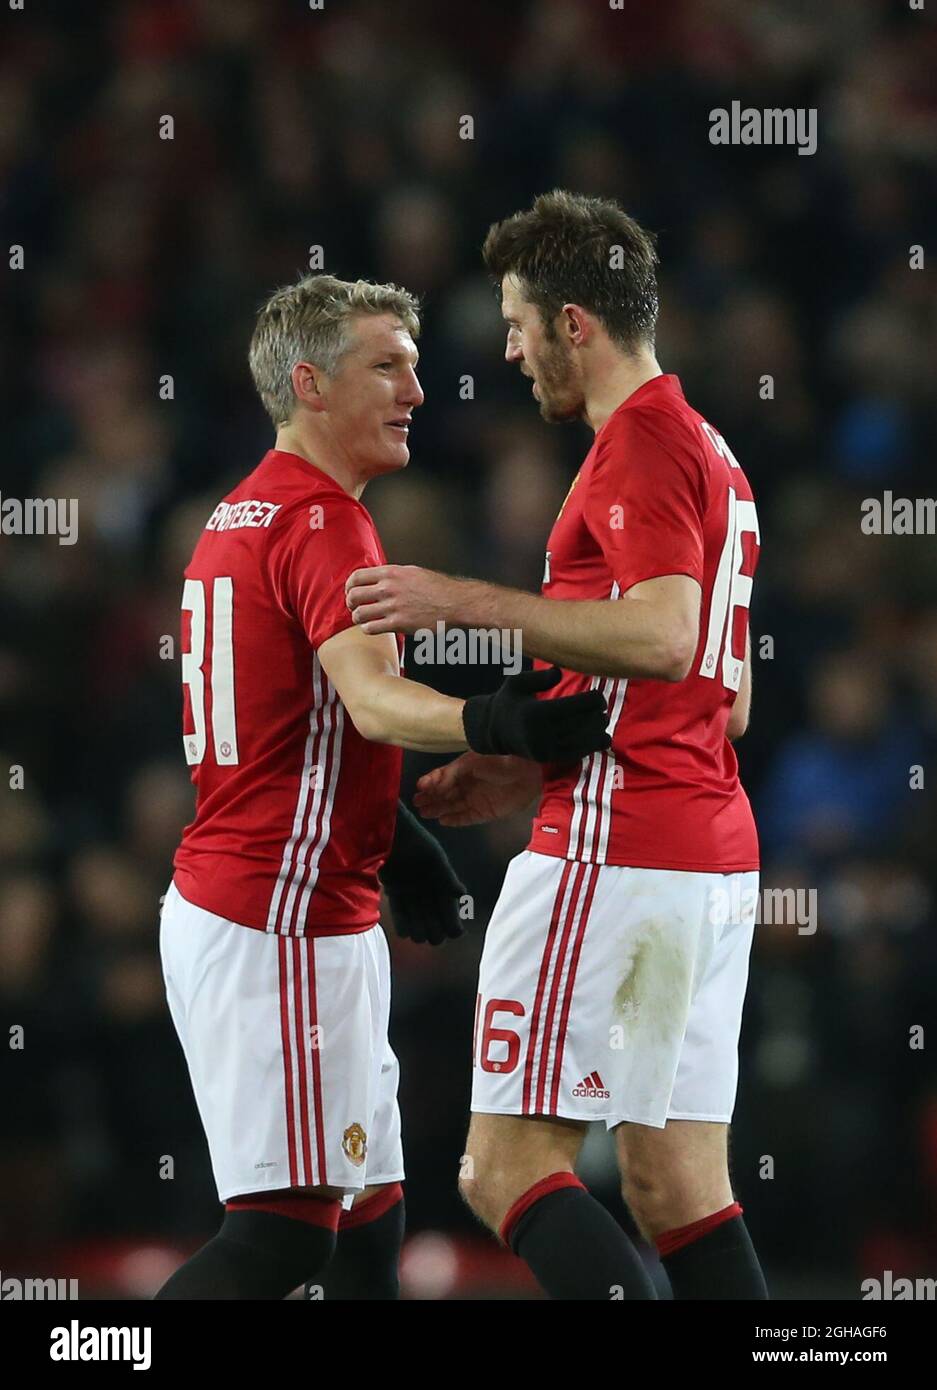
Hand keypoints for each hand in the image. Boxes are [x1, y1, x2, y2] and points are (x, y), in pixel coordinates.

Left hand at [346, 564, 457, 635]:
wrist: (455, 603)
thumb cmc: (438, 588)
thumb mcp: (413, 572)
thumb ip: (393, 575)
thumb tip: (378, 578)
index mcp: (391, 573)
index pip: (357, 577)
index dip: (349, 586)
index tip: (350, 592)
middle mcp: (389, 588)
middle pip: (353, 596)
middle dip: (350, 604)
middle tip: (354, 608)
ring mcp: (393, 606)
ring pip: (359, 614)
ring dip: (358, 618)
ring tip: (363, 620)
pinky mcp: (398, 623)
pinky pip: (371, 628)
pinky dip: (368, 629)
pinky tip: (374, 628)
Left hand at [379, 801, 467, 945]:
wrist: (391, 833)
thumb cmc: (416, 842)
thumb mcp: (435, 859)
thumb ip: (447, 878)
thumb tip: (461, 894)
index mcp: (441, 882)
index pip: (450, 909)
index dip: (453, 923)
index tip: (455, 932)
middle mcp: (427, 889)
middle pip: (434, 919)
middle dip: (436, 930)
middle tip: (434, 935)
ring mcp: (411, 892)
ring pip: (417, 920)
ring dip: (420, 929)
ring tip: (420, 935)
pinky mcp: (394, 891)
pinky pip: (400, 914)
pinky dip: (403, 924)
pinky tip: (406, 930)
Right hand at [414, 752, 541, 825]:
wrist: (528, 770)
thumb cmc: (499, 760)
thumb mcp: (471, 762)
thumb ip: (452, 774)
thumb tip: (434, 786)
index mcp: (464, 768)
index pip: (442, 777)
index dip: (430, 782)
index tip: (418, 788)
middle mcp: (468, 784)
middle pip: (445, 793)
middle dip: (431, 798)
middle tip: (417, 803)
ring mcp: (477, 799)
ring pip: (453, 806)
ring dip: (439, 809)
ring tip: (425, 813)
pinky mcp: (486, 812)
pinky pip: (467, 818)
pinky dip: (455, 820)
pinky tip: (443, 821)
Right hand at [462, 666, 610, 761]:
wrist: (493, 730)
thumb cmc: (509, 700)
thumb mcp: (518, 682)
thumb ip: (539, 677)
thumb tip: (559, 673)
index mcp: (535, 712)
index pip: (573, 706)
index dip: (592, 701)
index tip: (599, 696)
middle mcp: (540, 733)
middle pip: (580, 724)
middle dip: (597, 716)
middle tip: (603, 708)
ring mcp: (544, 748)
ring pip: (580, 741)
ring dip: (597, 731)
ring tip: (604, 721)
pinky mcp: (547, 759)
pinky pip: (575, 754)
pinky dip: (591, 747)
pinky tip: (602, 739)